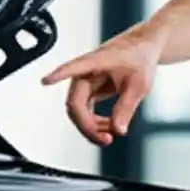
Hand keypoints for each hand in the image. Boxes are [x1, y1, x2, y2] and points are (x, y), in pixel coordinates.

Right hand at [41, 24, 162, 145]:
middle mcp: (84, 74)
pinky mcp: (89, 93)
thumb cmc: (139, 59)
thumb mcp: (139, 84)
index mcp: (94, 63)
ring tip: (110, 136)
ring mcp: (85, 85)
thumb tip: (119, 130)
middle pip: (75, 105)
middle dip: (88, 126)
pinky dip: (96, 123)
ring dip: (92, 127)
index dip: (59, 74)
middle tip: (105, 139)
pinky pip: (86, 113)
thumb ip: (127, 106)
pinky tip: (108, 129)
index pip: (73, 68)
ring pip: (79, 112)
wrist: (142, 51)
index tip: (47, 80)